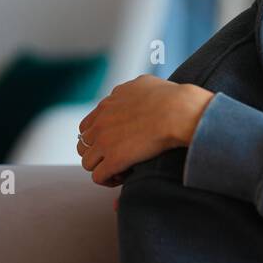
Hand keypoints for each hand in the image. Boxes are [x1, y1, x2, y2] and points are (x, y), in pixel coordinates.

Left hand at [76, 75, 214, 185]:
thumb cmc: (171, 97)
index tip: (117, 143)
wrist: (179, 111)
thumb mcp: (145, 83)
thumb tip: (138, 88)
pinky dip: (108, 179)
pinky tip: (124, 176)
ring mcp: (105, 142)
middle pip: (83, 145)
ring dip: (102, 168)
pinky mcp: (114, 160)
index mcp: (107, 105)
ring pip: (87, 163)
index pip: (87, 126)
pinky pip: (98, 177)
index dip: (99, 138)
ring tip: (122, 170)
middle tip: (118, 158)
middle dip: (98, 154)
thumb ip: (133, 87)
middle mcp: (101, 123)